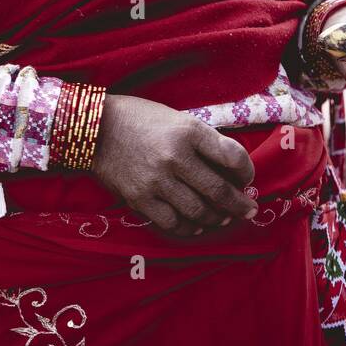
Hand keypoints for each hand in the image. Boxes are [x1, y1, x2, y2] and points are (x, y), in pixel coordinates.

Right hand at [91, 94, 257, 237]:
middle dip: (240, 204)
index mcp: (188, 131)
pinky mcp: (140, 199)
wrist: (96, 128)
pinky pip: (172, 223)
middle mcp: (175, 156)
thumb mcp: (177, 118)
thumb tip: (230, 169)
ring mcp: (157, 180)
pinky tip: (196, 225)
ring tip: (223, 218)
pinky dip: (189, 227)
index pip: (231, 156)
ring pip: (199, 211)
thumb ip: (203, 141)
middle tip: (249, 210)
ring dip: (216, 218)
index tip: (247, 179)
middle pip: (219, 190)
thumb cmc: (141, 119)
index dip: (246, 171)